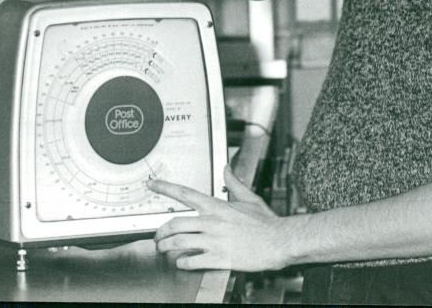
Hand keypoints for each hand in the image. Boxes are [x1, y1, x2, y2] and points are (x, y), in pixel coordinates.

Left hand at [148, 164, 290, 271]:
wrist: (280, 241)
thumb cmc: (266, 223)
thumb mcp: (250, 198)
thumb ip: (234, 183)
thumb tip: (227, 168)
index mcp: (217, 206)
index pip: (185, 193)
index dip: (165, 187)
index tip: (152, 184)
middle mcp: (212, 222)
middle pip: (175, 223)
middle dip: (160, 232)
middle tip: (157, 237)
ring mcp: (214, 241)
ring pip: (179, 242)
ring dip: (166, 247)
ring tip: (163, 250)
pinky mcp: (219, 258)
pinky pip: (192, 261)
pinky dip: (182, 263)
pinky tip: (181, 263)